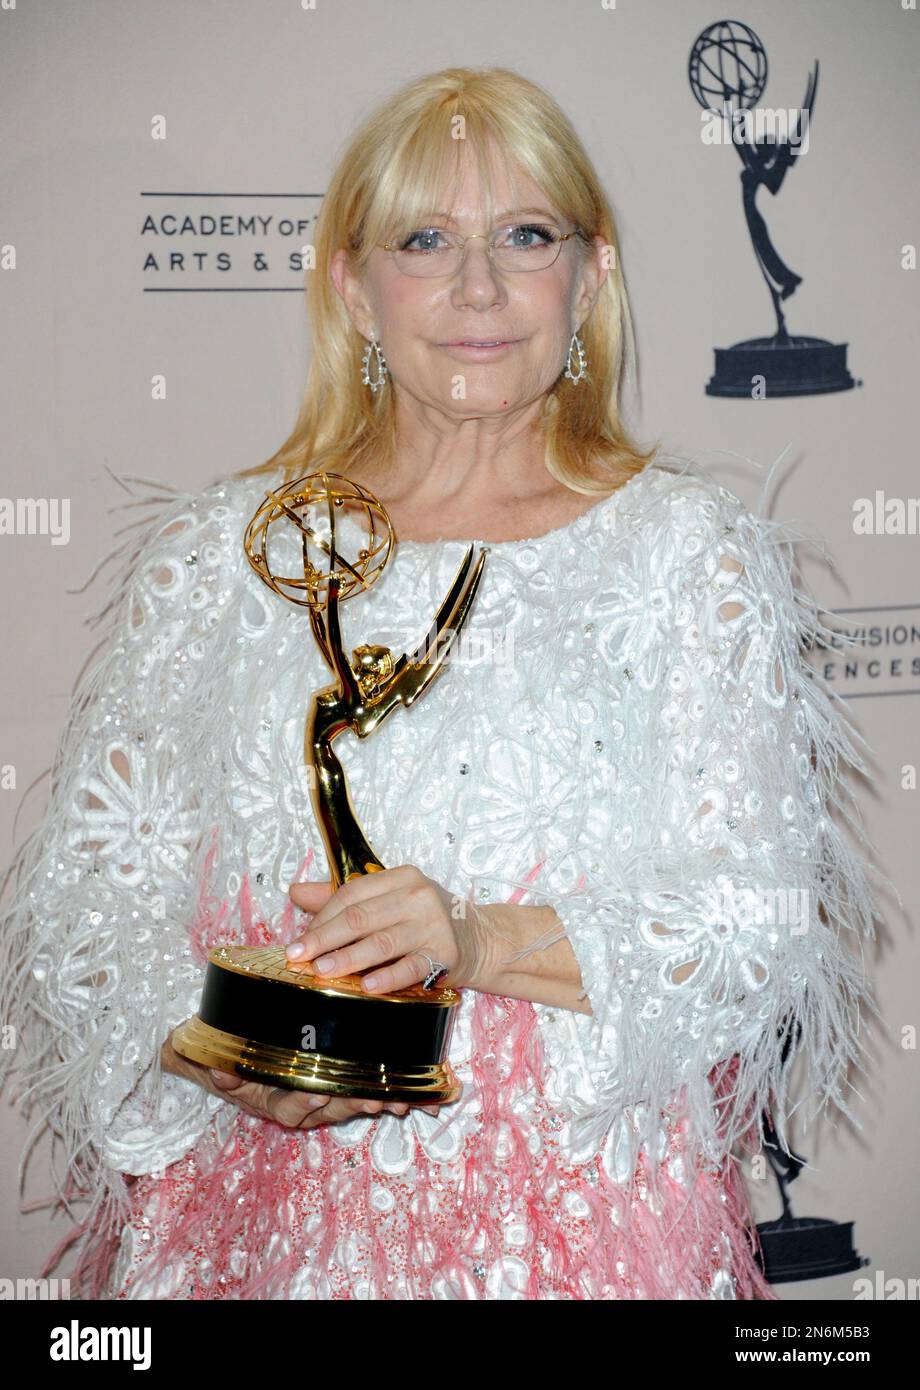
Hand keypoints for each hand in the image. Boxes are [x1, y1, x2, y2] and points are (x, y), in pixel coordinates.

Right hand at [161, 1029, 428, 1122]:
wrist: (219, 1053)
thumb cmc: (218, 1053)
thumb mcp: (209, 1059)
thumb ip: (213, 1067)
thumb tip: (220, 1073)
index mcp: (269, 1099)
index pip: (286, 1109)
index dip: (301, 1105)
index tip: (314, 1094)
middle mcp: (299, 1101)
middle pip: (329, 1108)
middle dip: (353, 1104)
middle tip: (375, 1099)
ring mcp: (321, 1093)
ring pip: (352, 1100)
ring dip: (378, 1100)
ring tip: (402, 1099)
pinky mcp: (339, 1078)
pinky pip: (366, 1086)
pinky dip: (391, 1089)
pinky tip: (416, 1091)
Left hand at [284, 863, 493, 996]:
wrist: (480, 939)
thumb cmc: (426, 920)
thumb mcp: (389, 900)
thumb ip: (343, 897)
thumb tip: (296, 892)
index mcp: (401, 877)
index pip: (352, 894)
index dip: (321, 918)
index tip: (299, 940)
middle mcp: (419, 896)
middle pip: (361, 917)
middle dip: (324, 938)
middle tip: (299, 956)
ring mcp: (434, 924)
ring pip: (382, 942)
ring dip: (348, 958)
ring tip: (322, 969)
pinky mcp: (446, 954)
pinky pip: (411, 967)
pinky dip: (388, 977)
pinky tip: (367, 986)